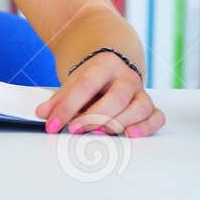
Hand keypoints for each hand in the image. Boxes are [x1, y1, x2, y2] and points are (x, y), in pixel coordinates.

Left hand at [34, 52, 164, 137]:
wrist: (112, 67)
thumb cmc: (92, 79)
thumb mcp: (73, 82)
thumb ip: (59, 98)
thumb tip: (43, 114)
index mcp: (105, 64)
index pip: (86, 84)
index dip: (67, 106)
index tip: (52, 123)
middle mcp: (127, 76)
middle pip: (117, 96)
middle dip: (95, 116)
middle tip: (75, 129)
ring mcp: (141, 91)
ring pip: (140, 107)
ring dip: (120, 122)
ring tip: (99, 132)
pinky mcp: (150, 106)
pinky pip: (157, 116)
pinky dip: (147, 127)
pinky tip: (131, 135)